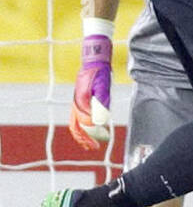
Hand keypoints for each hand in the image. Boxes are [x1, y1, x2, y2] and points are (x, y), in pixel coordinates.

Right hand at [69, 35, 111, 149]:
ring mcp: (77, 100)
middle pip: (77, 125)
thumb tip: (100, 118)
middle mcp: (77, 102)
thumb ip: (101, 100)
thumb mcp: (104, 85)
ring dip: (82, 134)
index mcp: (81, 99)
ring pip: (75, 122)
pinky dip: (81, 126)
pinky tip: (88, 131)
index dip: (92, 132)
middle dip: (84, 138)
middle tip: (92, 148)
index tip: (98, 141)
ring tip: (88, 144)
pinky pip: (76, 116)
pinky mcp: (80, 98)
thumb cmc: (100, 71)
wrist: (94, 58)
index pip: (85, 122)